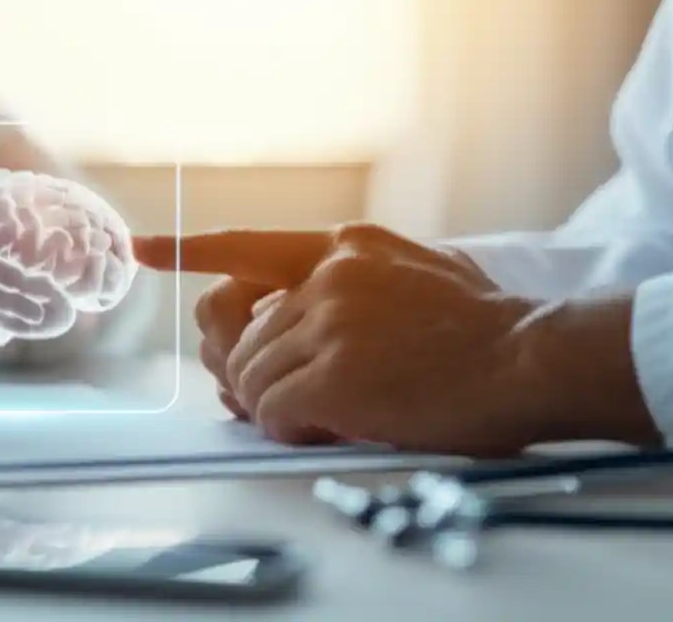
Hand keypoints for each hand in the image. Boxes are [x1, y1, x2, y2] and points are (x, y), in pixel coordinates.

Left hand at [135, 224, 585, 454]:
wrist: (531, 359)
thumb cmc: (485, 329)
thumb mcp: (416, 271)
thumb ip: (350, 283)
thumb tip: (297, 316)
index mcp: (343, 246)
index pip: (247, 245)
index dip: (189, 251)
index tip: (141, 249)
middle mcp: (326, 275)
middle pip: (240, 332)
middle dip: (249, 372)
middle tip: (281, 399)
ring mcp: (328, 319)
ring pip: (250, 374)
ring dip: (272, 404)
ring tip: (321, 415)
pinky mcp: (332, 370)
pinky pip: (271, 408)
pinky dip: (285, 427)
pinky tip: (323, 426)